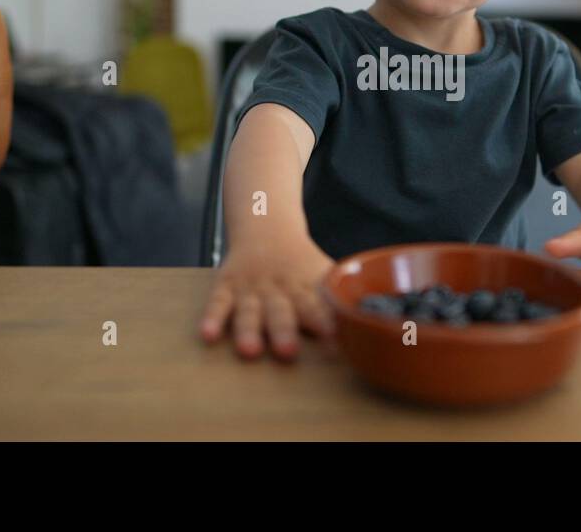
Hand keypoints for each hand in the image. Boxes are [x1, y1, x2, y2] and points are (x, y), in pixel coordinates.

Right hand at [199, 238, 336, 361]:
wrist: (266, 227)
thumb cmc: (301, 265)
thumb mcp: (323, 274)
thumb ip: (338, 302)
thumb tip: (371, 329)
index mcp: (307, 286)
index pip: (318, 305)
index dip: (327, 323)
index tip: (336, 343)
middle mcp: (279, 288)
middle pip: (283, 311)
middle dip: (284, 331)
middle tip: (288, 353)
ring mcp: (251, 287)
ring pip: (250, 310)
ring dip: (249, 330)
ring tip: (250, 351)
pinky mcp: (227, 286)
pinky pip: (217, 302)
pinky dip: (212, 318)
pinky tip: (208, 335)